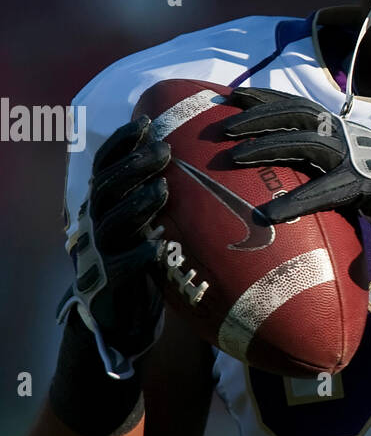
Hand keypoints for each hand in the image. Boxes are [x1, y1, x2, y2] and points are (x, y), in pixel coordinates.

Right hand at [59, 116, 170, 376]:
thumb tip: (209, 155)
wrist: (120, 315)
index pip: (105, 163)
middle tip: (164, 151)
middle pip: (106, 187)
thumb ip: (163, 190)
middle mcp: (97, 222)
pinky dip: (137, 254)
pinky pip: (121, 266)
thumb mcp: (151, 220)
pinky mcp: (110, 283)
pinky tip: (155, 245)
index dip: (123, 142)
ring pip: (111, 223)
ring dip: (136, 204)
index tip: (149, 121)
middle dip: (133, 166)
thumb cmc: (144, 257)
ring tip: (162, 189)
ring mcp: (100, 252)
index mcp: (104, 202)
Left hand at [223, 87, 370, 256]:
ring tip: (230, 160)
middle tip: (220, 121)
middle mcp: (353, 138)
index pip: (302, 107)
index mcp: (349, 133)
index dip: (267, 98)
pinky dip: (293, 202)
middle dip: (256, 113)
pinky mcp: (369, 185)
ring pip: (305, 143)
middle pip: (298, 114)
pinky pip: (324, 191)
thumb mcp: (359, 180)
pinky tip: (266, 215)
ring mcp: (361, 158)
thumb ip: (331, 174)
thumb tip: (296, 184)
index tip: (232, 95)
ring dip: (265, 147)